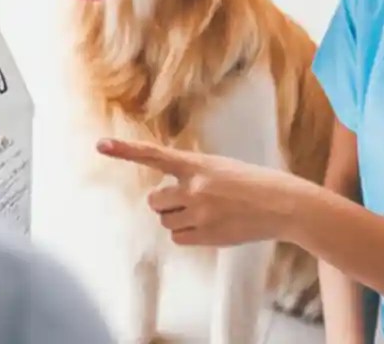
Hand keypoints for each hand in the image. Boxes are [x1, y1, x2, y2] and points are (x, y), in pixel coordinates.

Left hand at [96, 138, 306, 246]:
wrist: (283, 204)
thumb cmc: (254, 183)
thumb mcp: (221, 168)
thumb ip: (193, 176)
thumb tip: (169, 199)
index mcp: (197, 164)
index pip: (154, 155)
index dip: (125, 151)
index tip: (99, 145)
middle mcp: (194, 188)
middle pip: (154, 201)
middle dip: (165, 203)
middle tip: (188, 201)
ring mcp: (199, 213)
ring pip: (166, 221)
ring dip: (178, 219)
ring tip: (207, 213)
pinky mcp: (206, 236)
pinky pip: (179, 238)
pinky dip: (189, 235)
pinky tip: (211, 226)